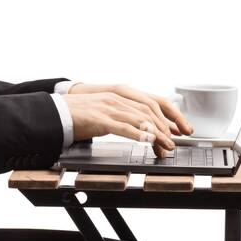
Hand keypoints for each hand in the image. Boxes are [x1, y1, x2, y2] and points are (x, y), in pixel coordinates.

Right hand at [63, 83, 194, 156]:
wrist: (57, 112)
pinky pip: (124, 126)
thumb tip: (149, 130)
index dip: (173, 115)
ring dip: (157, 135)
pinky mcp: (100, 119)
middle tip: (174, 144)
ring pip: (141, 119)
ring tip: (166, 147)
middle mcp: (119, 97)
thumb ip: (129, 116)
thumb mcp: (109, 111)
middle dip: (167, 128)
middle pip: (151, 110)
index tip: (184, 129)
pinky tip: (148, 141)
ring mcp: (110, 107)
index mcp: (123, 93)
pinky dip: (139, 134)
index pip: (155, 101)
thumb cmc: (82, 114)